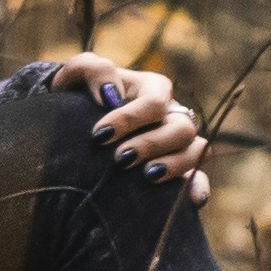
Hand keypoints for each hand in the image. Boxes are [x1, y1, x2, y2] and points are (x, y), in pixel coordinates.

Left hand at [54, 52, 212, 205]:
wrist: (72, 121)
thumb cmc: (79, 94)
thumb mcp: (77, 74)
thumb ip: (92, 70)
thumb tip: (109, 94)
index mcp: (152, 89)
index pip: (155, 102)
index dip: (130, 119)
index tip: (99, 135)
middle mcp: (171, 115)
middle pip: (181, 128)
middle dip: (151, 144)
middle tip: (120, 159)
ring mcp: (176, 143)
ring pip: (195, 151)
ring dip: (174, 165)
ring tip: (147, 176)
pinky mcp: (176, 168)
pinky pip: (197, 177)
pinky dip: (198, 187)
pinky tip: (193, 201)